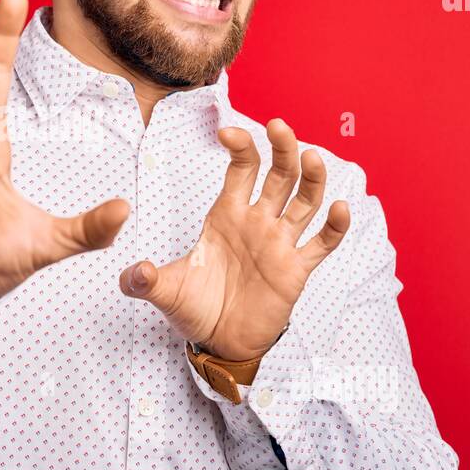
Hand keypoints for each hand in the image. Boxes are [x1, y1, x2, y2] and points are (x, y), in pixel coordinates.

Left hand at [119, 120, 349, 361]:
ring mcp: (279, 244)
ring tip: (311, 157)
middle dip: (281, 148)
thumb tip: (129, 274)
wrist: (219, 343)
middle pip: (278, 174)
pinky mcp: (296, 270)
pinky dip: (334, 226)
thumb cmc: (195, 308)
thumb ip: (144, 281)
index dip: (240, 147)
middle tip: (279, 126)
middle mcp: (257, 222)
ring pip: (305, 201)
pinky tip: (339, 208)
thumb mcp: (165, 291)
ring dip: (312, 177)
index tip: (228, 132)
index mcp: (227, 215)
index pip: (241, 170)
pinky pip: (322, 243)